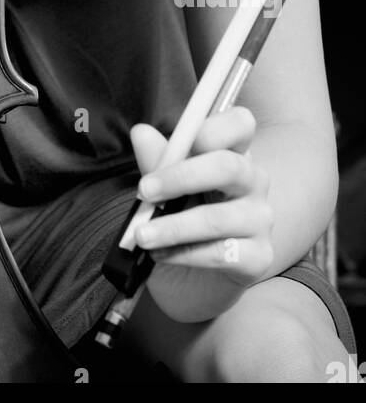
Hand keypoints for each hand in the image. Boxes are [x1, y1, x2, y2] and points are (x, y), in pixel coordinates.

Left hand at [129, 106, 273, 323]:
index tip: (185, 140)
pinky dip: (184, 254)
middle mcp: (254, 182)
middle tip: (144, 190)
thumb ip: (157, 161)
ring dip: (173, 227)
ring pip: (218, 219)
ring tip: (141, 235)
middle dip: (182, 177)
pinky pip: (221, 253)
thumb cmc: (182, 218)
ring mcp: (260, 220)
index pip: (241, 124)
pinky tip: (160, 255)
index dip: (217, 127)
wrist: (193, 278)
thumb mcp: (164, 189)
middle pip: (229, 167)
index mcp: (233, 152)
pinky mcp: (260, 257)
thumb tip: (141, 133)